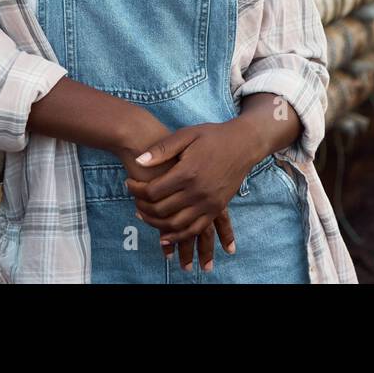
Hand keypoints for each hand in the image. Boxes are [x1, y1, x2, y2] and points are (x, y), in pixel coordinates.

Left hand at [116, 115, 234, 271]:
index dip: (135, 190)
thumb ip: (162, 149)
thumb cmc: (213, 136)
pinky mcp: (216, 209)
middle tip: (134, 200)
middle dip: (142, 207)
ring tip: (144, 215)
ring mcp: (208, 203)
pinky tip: (164, 237)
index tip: (129, 183)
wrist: (244, 144)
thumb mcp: (186, 135)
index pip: (152, 191)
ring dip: (155, 224)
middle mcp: (198, 192)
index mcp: (187, 172)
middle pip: (161, 210)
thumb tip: (138, 161)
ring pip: (175, 225)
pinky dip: (178, 237)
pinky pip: (194, 230)